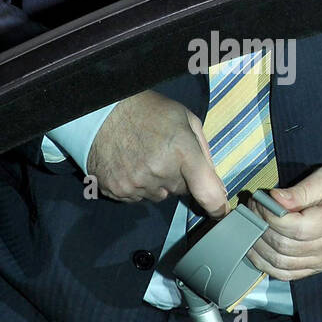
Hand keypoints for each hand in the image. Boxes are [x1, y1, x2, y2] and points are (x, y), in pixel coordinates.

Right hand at [87, 90, 228, 218]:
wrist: (101, 111)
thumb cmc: (149, 111)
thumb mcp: (186, 119)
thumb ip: (205, 153)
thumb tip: (218, 189)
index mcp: (181, 150)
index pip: (206, 192)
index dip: (216, 206)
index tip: (219, 211)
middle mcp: (159, 170)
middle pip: (181, 190)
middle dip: (178, 176)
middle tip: (164, 154)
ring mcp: (136, 183)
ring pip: (159, 196)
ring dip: (156, 182)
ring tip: (144, 156)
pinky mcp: (116, 190)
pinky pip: (137, 198)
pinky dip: (136, 185)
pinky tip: (130, 164)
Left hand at [245, 163, 321, 279]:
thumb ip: (301, 190)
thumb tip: (273, 199)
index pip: (298, 228)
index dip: (271, 217)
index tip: (259, 201)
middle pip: (287, 248)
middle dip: (261, 229)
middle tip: (250, 210)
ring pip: (283, 265)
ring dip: (259, 248)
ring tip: (250, 227)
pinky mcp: (319, 266)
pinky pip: (288, 274)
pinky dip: (267, 264)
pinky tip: (256, 248)